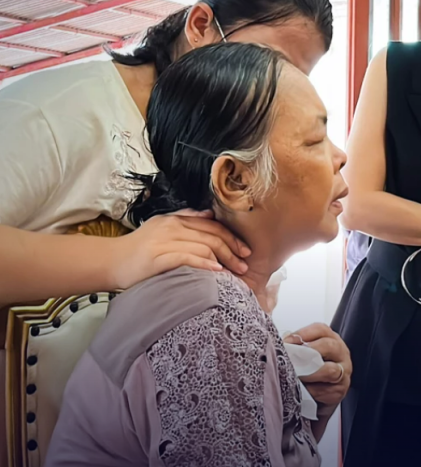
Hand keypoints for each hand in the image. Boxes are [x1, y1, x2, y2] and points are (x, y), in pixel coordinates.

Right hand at [107, 209, 250, 288]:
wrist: (110, 261)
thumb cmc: (138, 249)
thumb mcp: (161, 227)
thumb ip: (184, 219)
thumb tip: (209, 214)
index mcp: (175, 219)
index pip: (212, 225)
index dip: (232, 237)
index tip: (245, 250)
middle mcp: (172, 227)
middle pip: (212, 235)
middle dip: (233, 250)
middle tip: (246, 264)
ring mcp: (164, 241)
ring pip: (204, 246)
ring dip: (225, 259)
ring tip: (236, 272)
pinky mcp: (157, 256)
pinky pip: (187, 257)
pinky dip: (205, 263)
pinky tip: (216, 271)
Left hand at [284, 323, 351, 406]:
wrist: (320, 396)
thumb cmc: (311, 370)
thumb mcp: (306, 354)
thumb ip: (295, 346)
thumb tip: (280, 345)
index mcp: (331, 339)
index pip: (321, 329)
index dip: (303, 334)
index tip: (286, 342)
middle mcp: (340, 353)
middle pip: (328, 346)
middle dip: (307, 352)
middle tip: (291, 360)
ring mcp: (343, 372)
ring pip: (330, 370)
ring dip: (309, 374)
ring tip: (295, 376)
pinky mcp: (339, 391)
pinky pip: (325, 390)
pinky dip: (311, 391)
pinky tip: (301, 391)